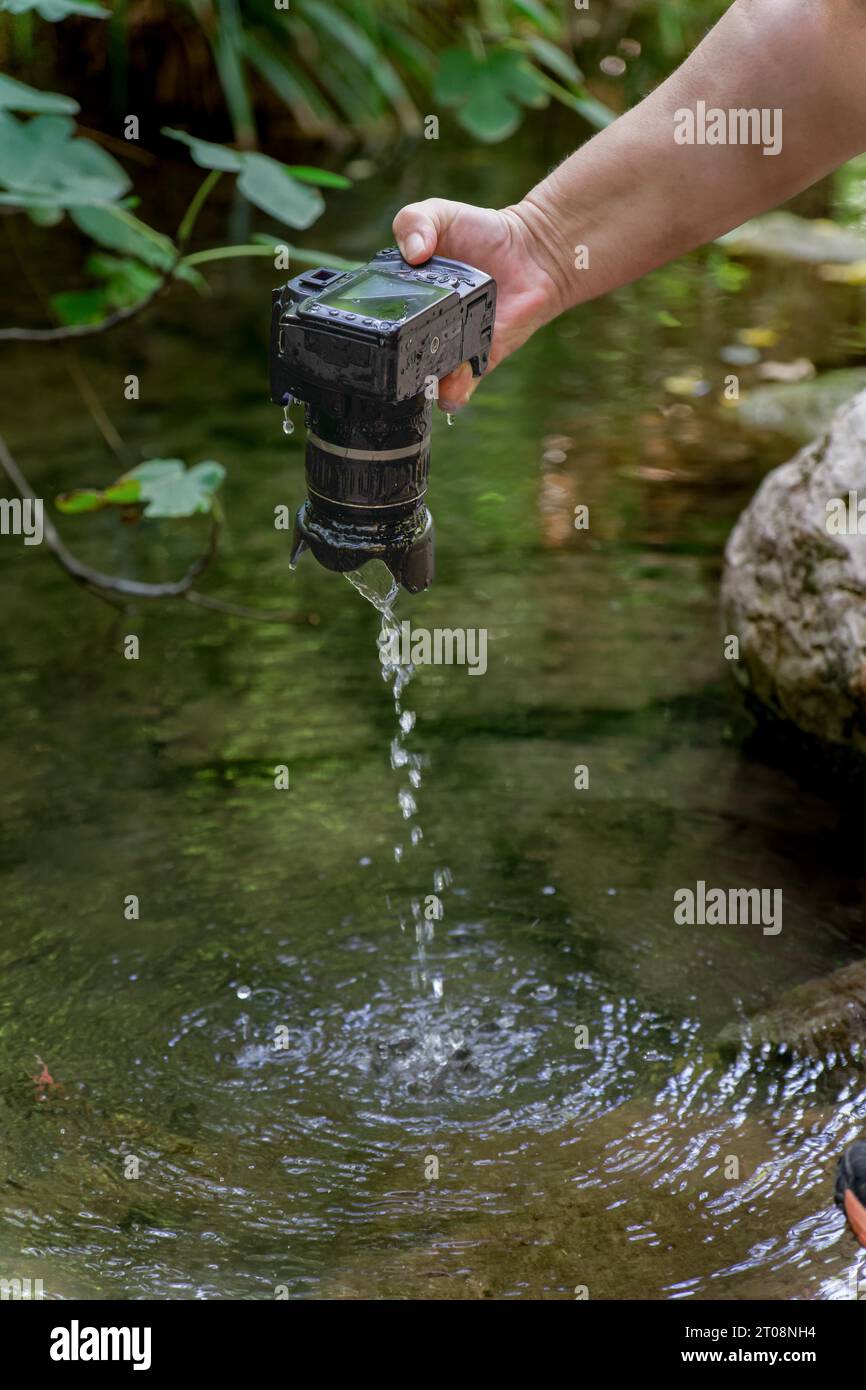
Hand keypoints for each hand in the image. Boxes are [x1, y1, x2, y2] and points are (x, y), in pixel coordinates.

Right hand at [392, 198, 562, 411]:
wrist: (531, 252)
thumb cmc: (482, 232)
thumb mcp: (438, 214)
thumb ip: (413, 221)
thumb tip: (412, 253)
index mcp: (407, 296)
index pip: (380, 319)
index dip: (372, 327)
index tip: (369, 331)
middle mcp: (425, 326)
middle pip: (400, 357)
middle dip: (396, 366)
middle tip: (398, 359)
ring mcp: (451, 345)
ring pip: (429, 379)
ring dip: (425, 383)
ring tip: (429, 375)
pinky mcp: (479, 359)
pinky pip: (462, 386)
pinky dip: (455, 391)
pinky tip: (454, 380)